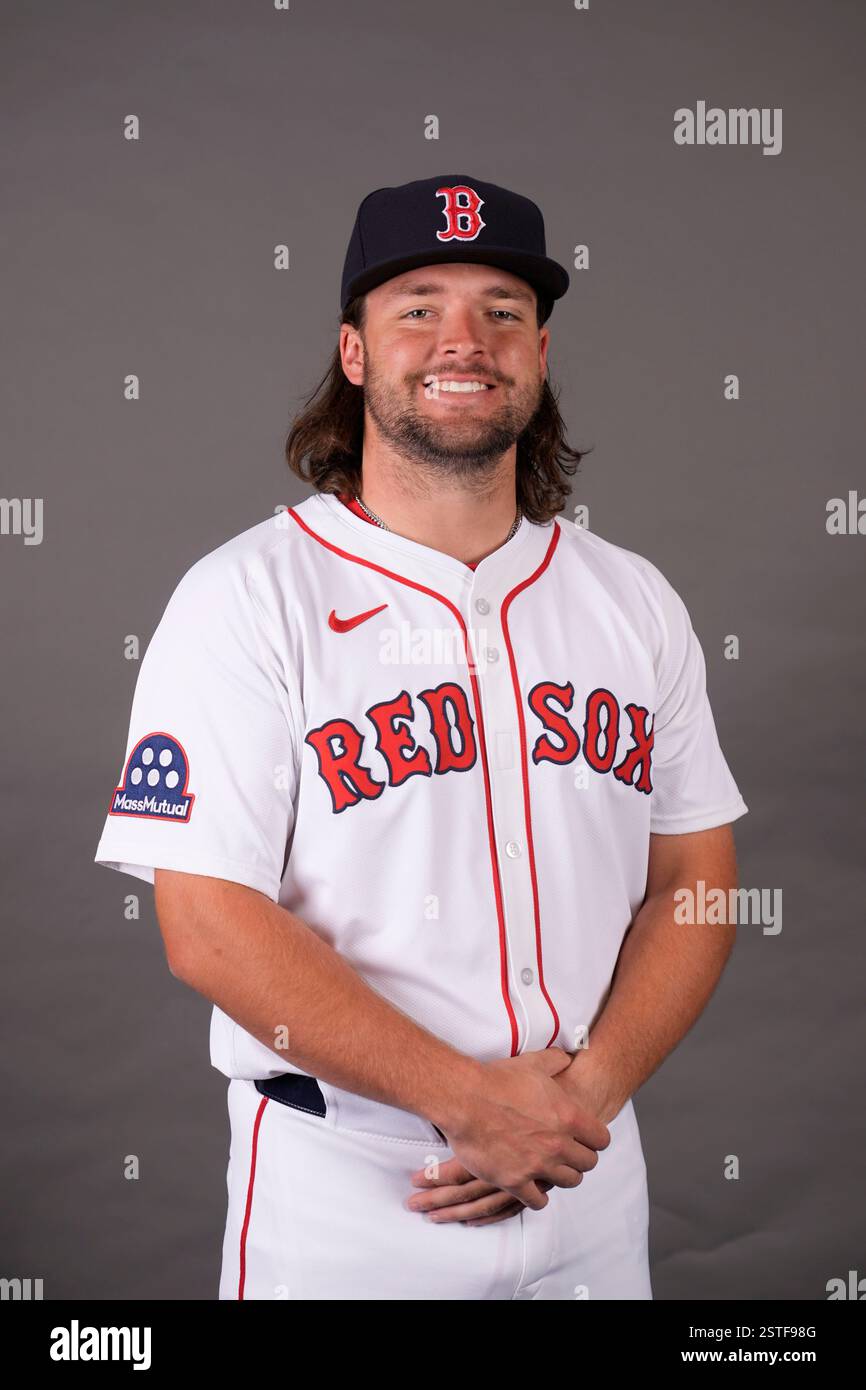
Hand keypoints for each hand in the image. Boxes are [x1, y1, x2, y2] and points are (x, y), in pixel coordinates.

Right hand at [406, 1049, 610, 1224]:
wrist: (465, 1098)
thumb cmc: (497, 1080)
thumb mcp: (532, 1064)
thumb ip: (554, 1061)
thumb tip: (565, 1057)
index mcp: (568, 1116)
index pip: (601, 1140)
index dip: (593, 1140)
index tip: (585, 1140)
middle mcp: (558, 1144)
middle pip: (588, 1163)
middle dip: (579, 1159)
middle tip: (568, 1155)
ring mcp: (538, 1164)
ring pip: (568, 1182)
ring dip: (562, 1176)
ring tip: (552, 1170)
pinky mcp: (515, 1180)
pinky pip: (538, 1201)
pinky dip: (537, 1196)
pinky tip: (532, 1188)